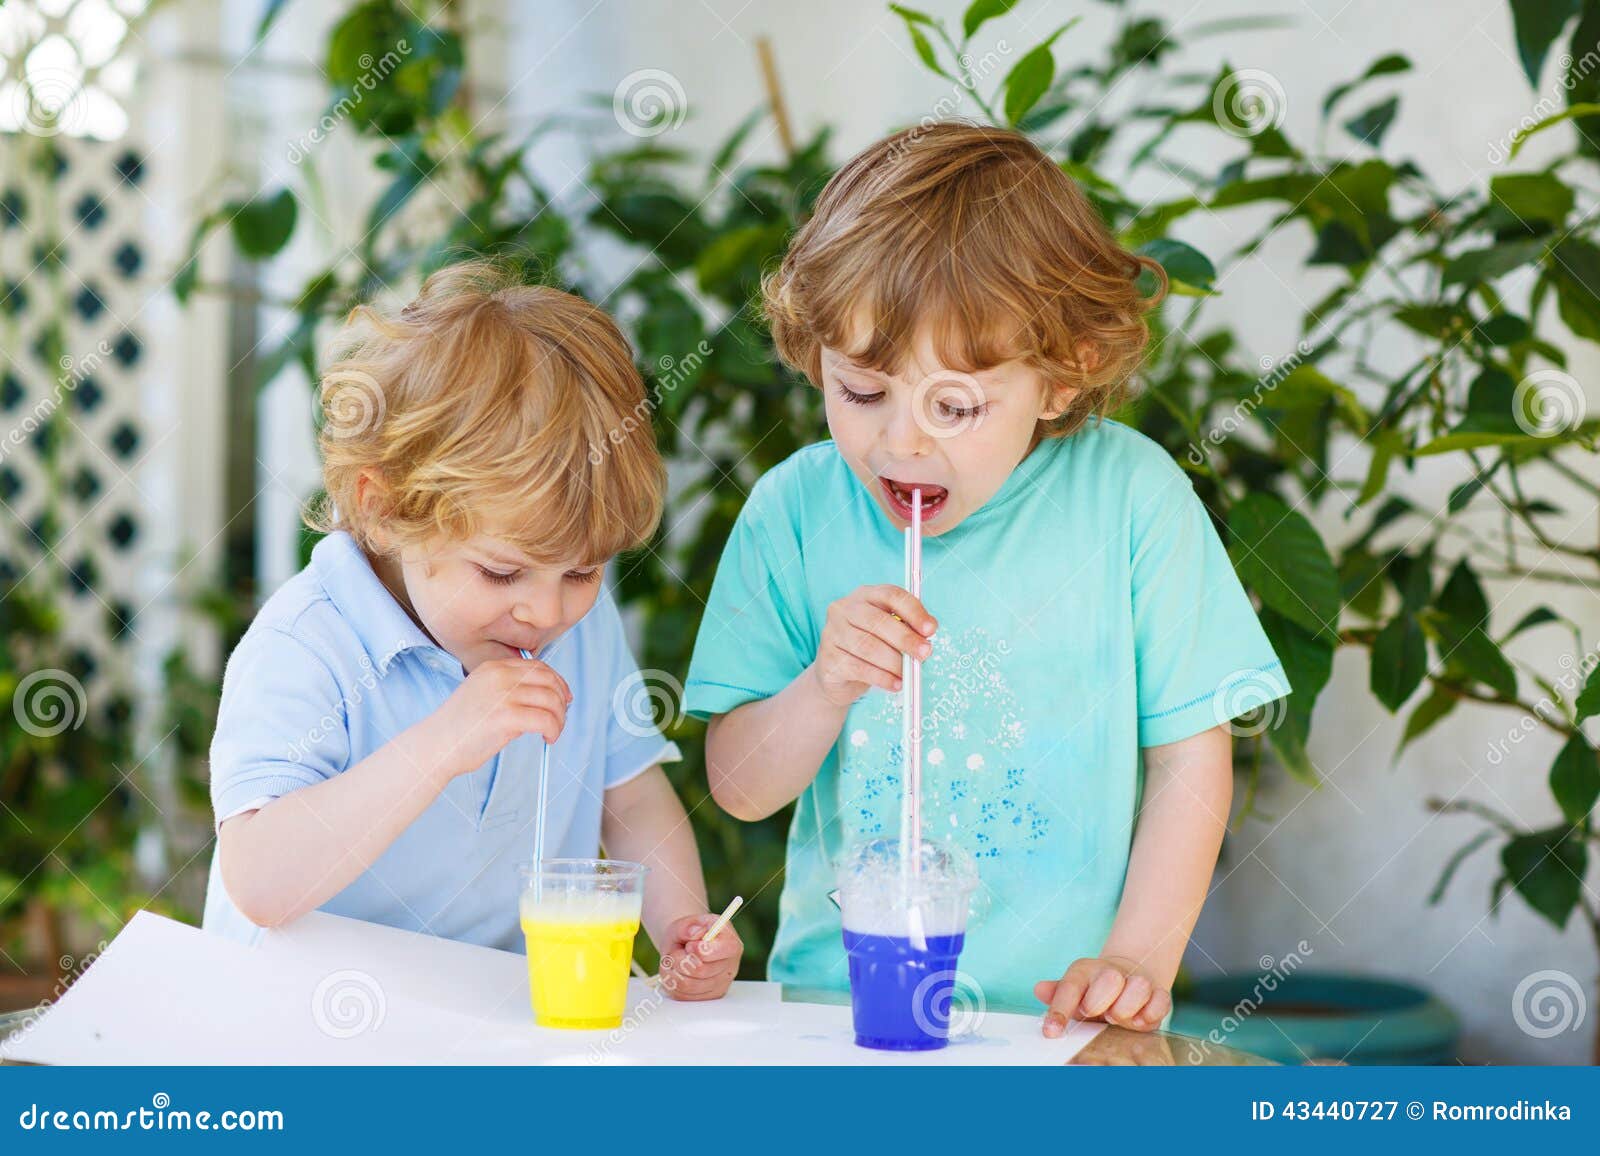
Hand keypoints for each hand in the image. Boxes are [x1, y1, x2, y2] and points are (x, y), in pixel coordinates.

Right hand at [424, 658, 572, 777]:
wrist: (436, 745)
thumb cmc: (459, 728)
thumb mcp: (482, 695)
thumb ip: (509, 690)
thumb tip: (546, 697)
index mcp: (493, 667)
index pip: (537, 666)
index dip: (556, 681)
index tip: (563, 697)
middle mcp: (499, 675)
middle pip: (548, 679)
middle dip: (561, 698)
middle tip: (560, 717)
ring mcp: (503, 695)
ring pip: (551, 700)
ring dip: (559, 718)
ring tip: (553, 732)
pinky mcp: (507, 717)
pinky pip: (546, 720)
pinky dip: (554, 730)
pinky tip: (548, 739)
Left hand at [656, 913, 742, 1000]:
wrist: (685, 946)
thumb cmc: (689, 934)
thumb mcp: (686, 922)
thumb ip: (688, 926)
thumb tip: (694, 933)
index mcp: (731, 943)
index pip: (722, 950)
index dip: (701, 949)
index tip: (690, 945)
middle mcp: (730, 965)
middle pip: (700, 970)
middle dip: (680, 959)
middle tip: (678, 952)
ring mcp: (721, 984)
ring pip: (688, 985)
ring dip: (673, 971)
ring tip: (673, 962)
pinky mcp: (708, 997)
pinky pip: (683, 995)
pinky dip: (672, 983)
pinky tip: (676, 973)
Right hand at [807, 584, 936, 707]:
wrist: (837, 675)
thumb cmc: (869, 650)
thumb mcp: (888, 634)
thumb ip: (907, 630)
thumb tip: (926, 638)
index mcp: (864, 595)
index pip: (891, 595)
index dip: (914, 611)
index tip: (931, 629)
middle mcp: (844, 609)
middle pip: (878, 620)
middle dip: (906, 639)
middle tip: (924, 653)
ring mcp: (832, 632)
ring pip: (868, 646)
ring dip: (894, 662)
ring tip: (908, 674)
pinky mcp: (828, 658)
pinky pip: (859, 668)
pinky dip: (882, 678)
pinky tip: (895, 684)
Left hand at [1035, 956, 1171, 1034]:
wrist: (1128, 977)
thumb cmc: (1094, 993)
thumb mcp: (1074, 992)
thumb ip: (1057, 994)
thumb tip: (1039, 989)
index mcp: (1085, 972)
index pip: (1070, 987)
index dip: (1059, 1011)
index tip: (1052, 1033)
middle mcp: (1112, 973)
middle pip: (1109, 979)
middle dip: (1101, 1002)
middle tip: (1098, 1015)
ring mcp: (1137, 982)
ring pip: (1138, 987)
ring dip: (1127, 1008)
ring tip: (1118, 1018)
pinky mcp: (1159, 994)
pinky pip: (1160, 1001)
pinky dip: (1150, 1014)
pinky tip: (1139, 1021)